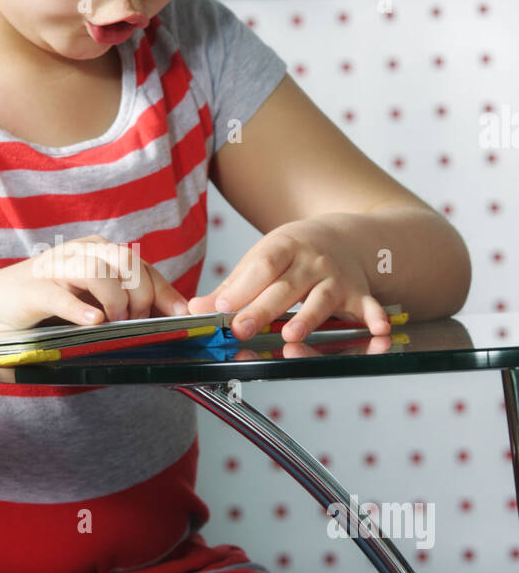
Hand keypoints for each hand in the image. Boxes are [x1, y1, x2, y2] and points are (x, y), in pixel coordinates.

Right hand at [0, 234, 188, 335]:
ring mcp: (55, 268)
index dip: (164, 291)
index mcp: (98, 251)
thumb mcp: (90, 297)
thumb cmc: (45, 302)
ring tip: (112, 321)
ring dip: (115, 301)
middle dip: (140, 296)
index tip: (180, 315)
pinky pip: (61, 296)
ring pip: (99, 273)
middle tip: (133, 321)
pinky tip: (93, 320)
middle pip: (127, 263)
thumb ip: (125, 299)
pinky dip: (80, 309)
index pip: (143, 266)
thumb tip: (171, 313)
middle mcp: (80, 252)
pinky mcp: (33, 289)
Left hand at [186, 218, 392, 342]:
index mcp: (282, 248)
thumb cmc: (292, 254)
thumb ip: (231, 288)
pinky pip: (367, 306)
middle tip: (241, 329)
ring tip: (292, 336)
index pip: (261, 267)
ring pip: (321, 299)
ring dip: (308, 318)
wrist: (342, 235)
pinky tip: (378, 331)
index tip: (222, 307)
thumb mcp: (261, 260)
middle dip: (262, 309)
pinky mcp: (357, 293)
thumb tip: (195, 309)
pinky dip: (373, 317)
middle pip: (285, 287)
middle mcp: (310, 262)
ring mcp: (336, 277)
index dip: (241, 287)